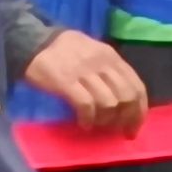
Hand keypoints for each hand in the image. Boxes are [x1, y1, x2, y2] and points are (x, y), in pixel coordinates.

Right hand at [24, 30, 147, 134]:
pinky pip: (86, 105)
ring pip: (109, 103)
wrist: (31, 41)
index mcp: (112, 57)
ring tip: (97, 124)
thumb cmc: (64, 49)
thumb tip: (123, 99)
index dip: (139, 110)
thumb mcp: (94, 52)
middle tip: (118, 131)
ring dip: (106, 120)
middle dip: (127, 118)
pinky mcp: (66, 81)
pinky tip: (84, 124)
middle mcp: (103, 63)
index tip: (134, 126)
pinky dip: (88, 119)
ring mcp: (85, 72)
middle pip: (127, 97)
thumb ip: (110, 70)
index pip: (137, 86)